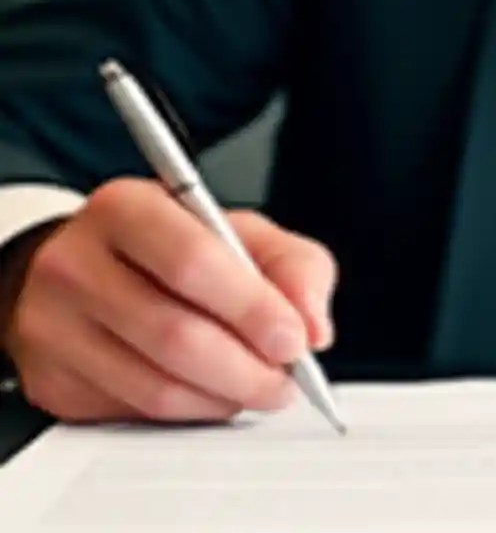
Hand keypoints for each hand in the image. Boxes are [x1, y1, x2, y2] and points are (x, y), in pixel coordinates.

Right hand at [1, 178, 336, 422]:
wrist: (88, 271)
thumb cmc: (175, 249)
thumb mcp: (243, 233)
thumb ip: (295, 267)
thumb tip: (314, 327)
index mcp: (127, 209)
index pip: (192, 262)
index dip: (252, 308)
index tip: (294, 340)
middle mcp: (76, 263)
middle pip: (174, 335)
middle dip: (248, 368)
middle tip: (286, 380)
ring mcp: (54, 326)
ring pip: (157, 387)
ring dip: (226, 398)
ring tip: (260, 387)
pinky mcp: (53, 380)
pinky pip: (137, 414)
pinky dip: (193, 412)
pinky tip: (214, 393)